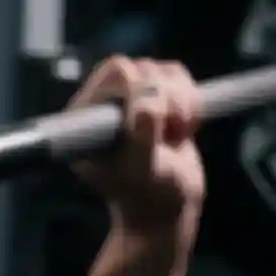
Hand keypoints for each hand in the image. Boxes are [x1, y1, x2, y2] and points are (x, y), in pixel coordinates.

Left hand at [69, 56, 205, 231]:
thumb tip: (146, 106)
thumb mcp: (144, 172)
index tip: (153, 123)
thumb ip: (141, 139)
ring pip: (162, 71)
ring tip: (175, 134)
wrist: (168, 207)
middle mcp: (102, 104)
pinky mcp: (154, 99)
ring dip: (180, 101)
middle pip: (141, 68)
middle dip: (165, 97)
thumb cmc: (149, 195)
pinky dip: (191, 99)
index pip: (114, 73)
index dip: (142, 90)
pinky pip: (178, 76)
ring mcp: (128, 100)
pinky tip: (185, 128)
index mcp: (84, 118)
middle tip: (169, 132)